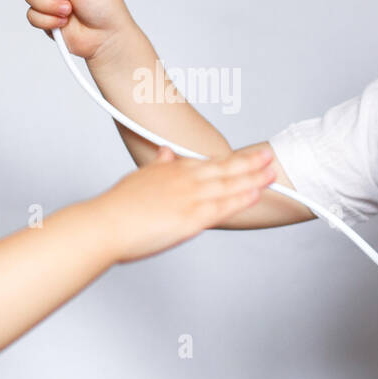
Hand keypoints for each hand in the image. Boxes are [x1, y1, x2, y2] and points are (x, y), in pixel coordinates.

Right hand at [96, 144, 276, 262]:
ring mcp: (189, 198)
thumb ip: (156, 166)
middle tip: (270, 156)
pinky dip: (240, 199)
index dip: (233, 160)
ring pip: (228, 186)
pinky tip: (256, 194)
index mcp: (172, 170)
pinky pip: (221, 207)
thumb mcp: (138, 178)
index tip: (250, 156)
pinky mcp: (190, 218)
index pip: (210, 164)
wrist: (105, 224)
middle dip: (250, 163)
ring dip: (253, 179)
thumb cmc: (117, 207)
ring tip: (272, 173)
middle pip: (225, 170)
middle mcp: (184, 180)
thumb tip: (165, 153)